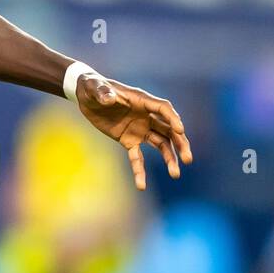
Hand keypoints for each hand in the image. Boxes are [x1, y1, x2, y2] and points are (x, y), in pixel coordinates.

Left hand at [75, 74, 192, 190]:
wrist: (86, 95)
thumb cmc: (93, 86)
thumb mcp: (94, 87)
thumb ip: (102, 92)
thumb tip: (108, 99)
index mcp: (142, 100)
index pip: (164, 109)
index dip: (173, 119)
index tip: (180, 130)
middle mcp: (146, 116)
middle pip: (169, 130)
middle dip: (180, 144)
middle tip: (187, 159)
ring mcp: (140, 129)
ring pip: (161, 145)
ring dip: (169, 158)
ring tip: (175, 174)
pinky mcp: (129, 140)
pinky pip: (138, 157)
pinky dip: (140, 170)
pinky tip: (141, 185)